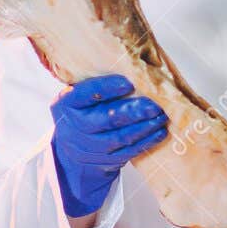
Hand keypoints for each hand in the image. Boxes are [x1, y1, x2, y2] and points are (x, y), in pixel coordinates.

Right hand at [50, 75, 168, 217]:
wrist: (71, 145)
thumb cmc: (82, 109)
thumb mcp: (79, 94)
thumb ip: (97, 83)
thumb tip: (133, 66)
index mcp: (65, 103)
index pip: (85, 94)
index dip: (106, 88)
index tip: (128, 82)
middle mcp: (73, 127)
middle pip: (105, 119)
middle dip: (132, 112)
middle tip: (154, 104)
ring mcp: (88, 147)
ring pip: (119, 138)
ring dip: (144, 127)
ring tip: (161, 116)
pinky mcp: (103, 161)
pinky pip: (128, 152)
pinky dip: (146, 142)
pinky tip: (159, 131)